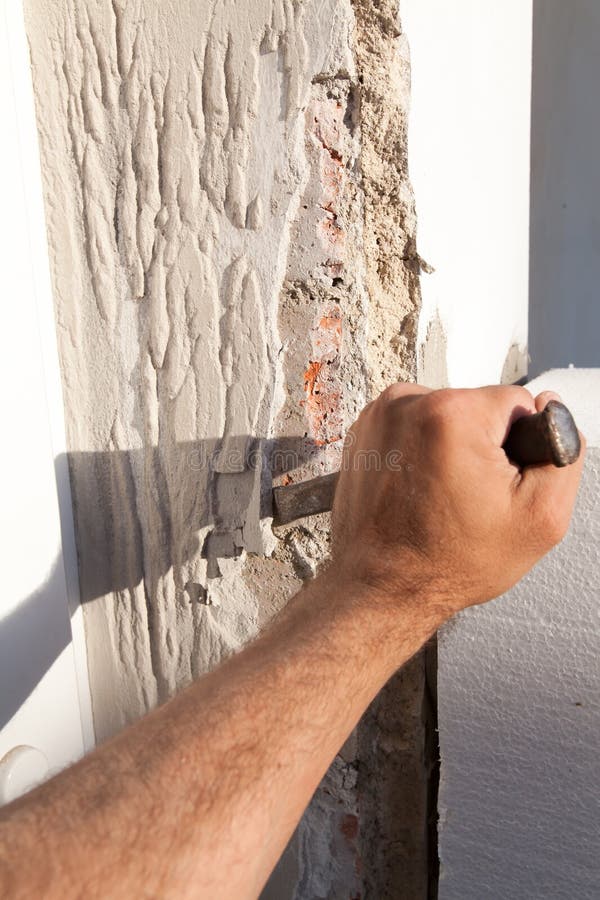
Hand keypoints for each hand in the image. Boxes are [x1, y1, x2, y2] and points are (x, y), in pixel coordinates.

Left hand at [331, 384, 584, 621]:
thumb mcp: (539, 516)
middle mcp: (407, 402)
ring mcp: (379, 415)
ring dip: (451, 449)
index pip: (516, 403)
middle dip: (483, 447)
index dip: (518, 448)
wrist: (384, 588)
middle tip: (467, 498)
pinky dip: (421, 454)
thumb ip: (564, 452)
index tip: (492, 485)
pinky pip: (414, 428)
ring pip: (446, 416)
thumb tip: (551, 405)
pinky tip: (418, 491)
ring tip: (439, 497)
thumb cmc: (452, 561)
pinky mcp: (363, 430)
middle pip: (477, 408)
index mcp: (451, 413)